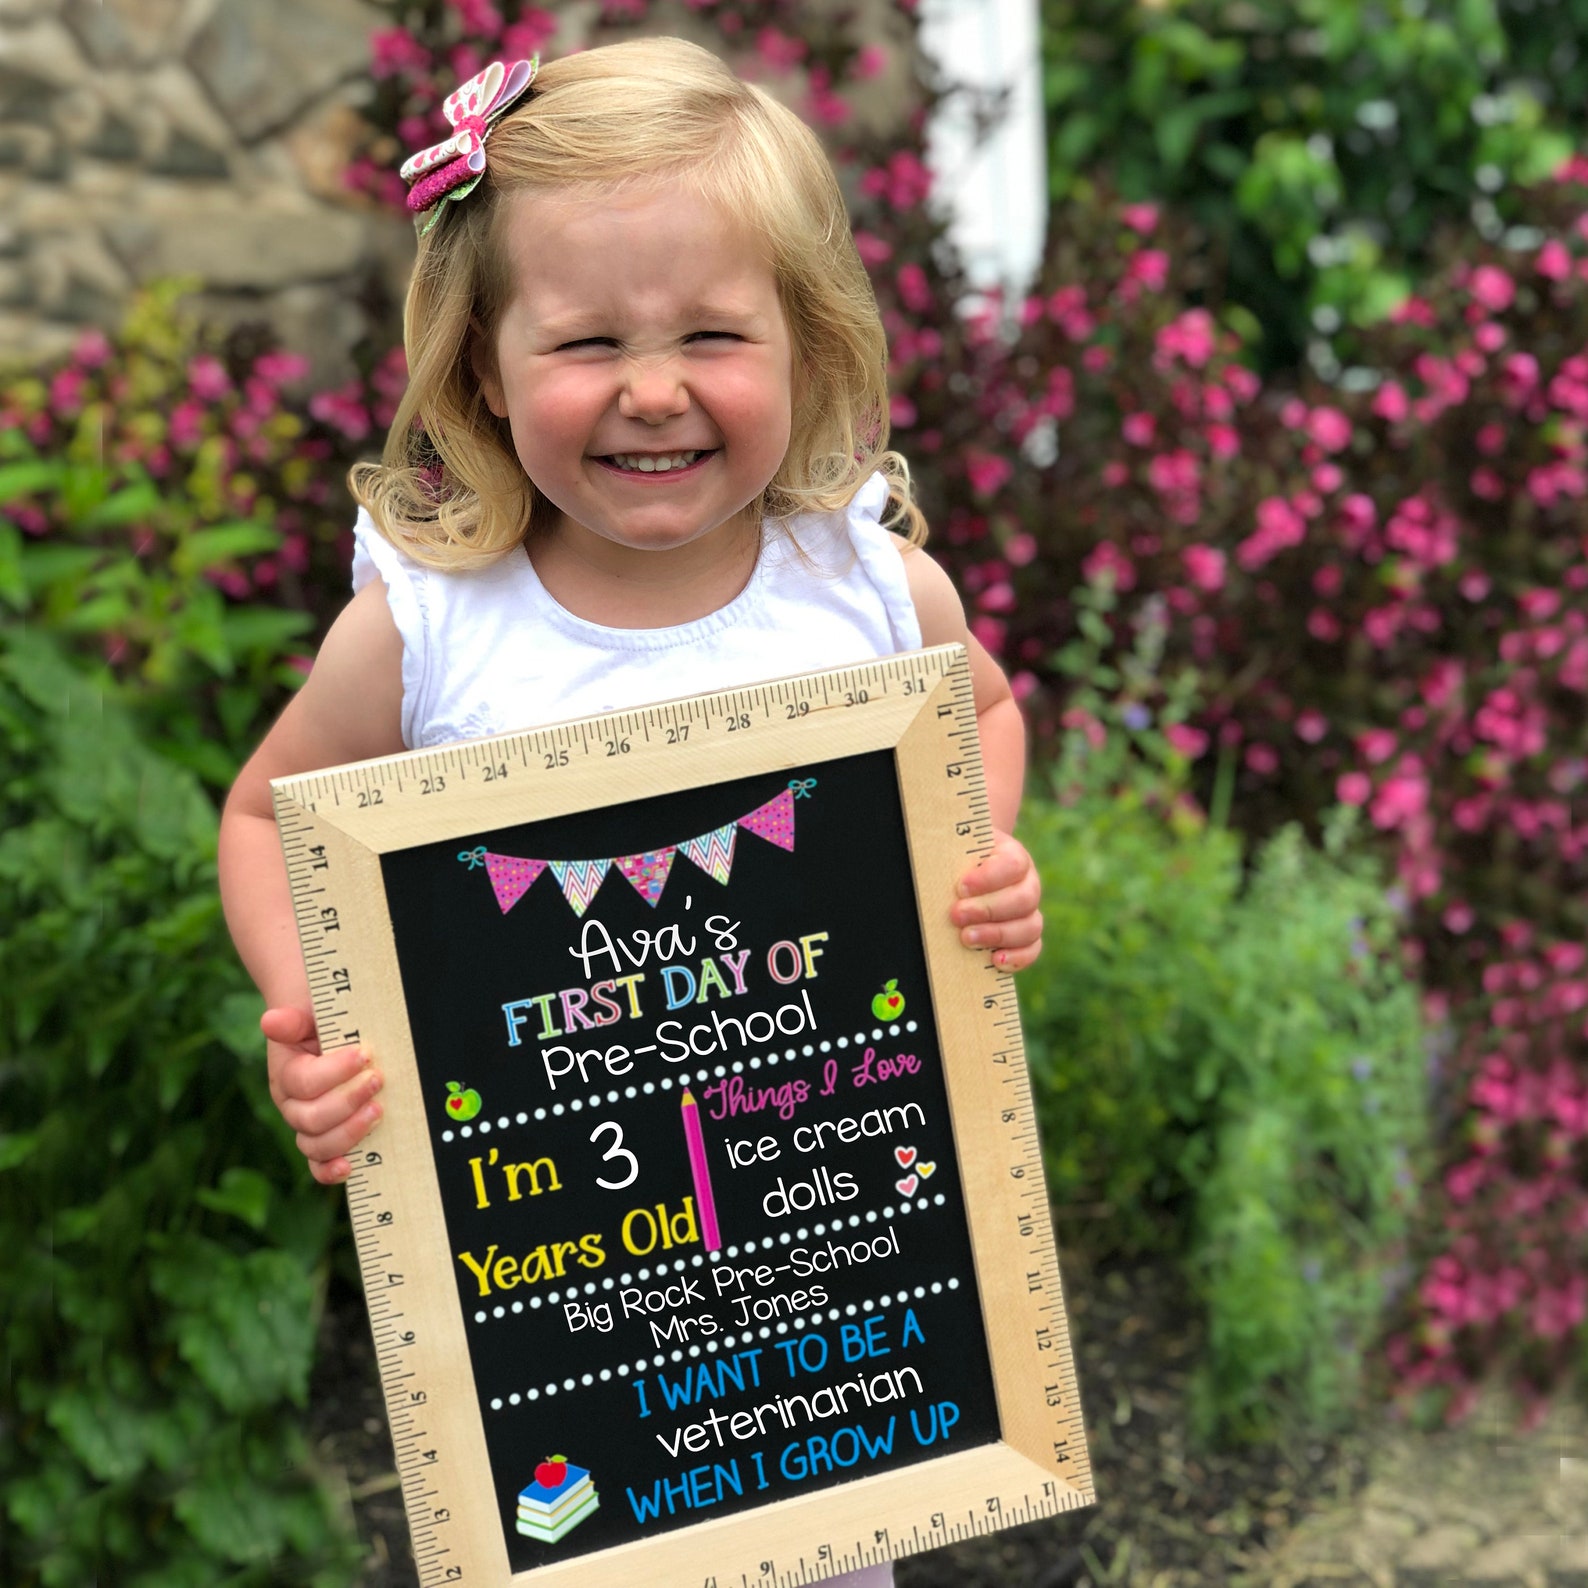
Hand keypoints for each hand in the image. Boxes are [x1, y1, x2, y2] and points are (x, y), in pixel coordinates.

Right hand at [261, 1006, 382, 1185]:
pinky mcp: (326, 1142)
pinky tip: (349, 1167)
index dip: (334, 1072)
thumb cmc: (322, 1024)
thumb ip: (293, 1020)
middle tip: (378, 1079)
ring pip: (317, 1145)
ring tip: (378, 1110)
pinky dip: (330, 1171)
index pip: (303, 1082)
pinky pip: (320, 1165)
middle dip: (347, 1101)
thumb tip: (272, 1021)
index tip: (364, 1054)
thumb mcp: (309, 1015)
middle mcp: (293, 1107)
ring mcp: (309, 1128)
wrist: (329, 1032)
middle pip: (311, 1118)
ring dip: (349, 1132)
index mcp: (286, 1076)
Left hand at [951, 830, 1042, 972]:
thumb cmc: (955, 859)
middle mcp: (1027, 883)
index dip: (989, 878)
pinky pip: (1032, 949)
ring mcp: (1029, 911)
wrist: (962, 872)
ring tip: (966, 938)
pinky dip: (1017, 957)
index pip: (1014, 864)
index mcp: (1012, 855)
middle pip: (1024, 899)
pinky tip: (994, 960)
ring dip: (998, 935)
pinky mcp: (1026, 936)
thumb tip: (925, 862)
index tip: (961, 888)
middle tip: (956, 916)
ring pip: (1031, 926)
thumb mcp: (952, 850)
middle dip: (988, 910)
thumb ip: (947, 855)